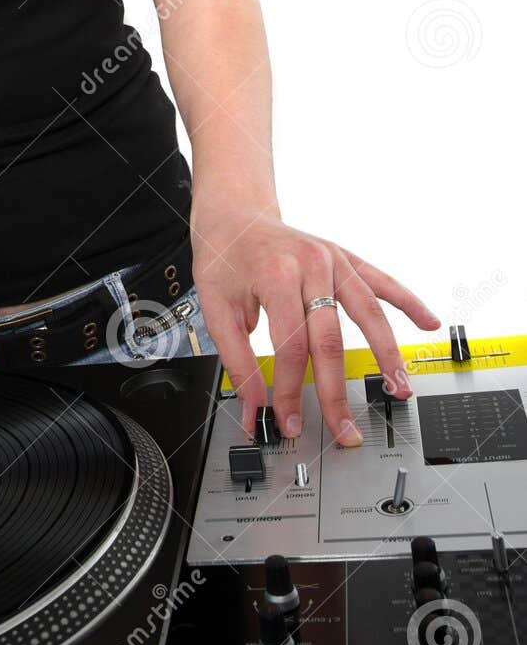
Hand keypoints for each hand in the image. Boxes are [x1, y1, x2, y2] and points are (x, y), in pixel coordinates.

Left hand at [191, 208, 442, 446]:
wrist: (235, 214)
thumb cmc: (226, 258)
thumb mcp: (216, 308)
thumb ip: (236, 360)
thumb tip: (252, 408)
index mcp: (276, 275)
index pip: (291, 346)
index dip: (291, 390)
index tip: (288, 421)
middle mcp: (311, 264)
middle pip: (330, 339)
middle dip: (337, 391)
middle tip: (344, 430)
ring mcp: (333, 259)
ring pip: (368, 312)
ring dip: (387, 355)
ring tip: (399, 389)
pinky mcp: (345, 257)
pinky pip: (382, 281)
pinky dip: (408, 302)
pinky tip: (429, 323)